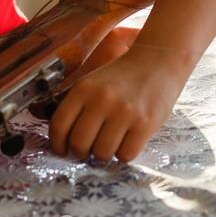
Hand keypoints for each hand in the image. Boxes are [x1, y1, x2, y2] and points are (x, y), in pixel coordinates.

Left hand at [47, 39, 192, 162]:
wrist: (158, 61)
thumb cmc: (123, 77)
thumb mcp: (93, 83)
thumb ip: (77, 106)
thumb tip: (61, 139)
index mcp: (84, 89)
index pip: (59, 126)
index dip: (57, 145)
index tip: (62, 150)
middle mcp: (102, 100)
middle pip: (79, 144)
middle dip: (81, 153)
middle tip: (88, 150)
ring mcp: (124, 112)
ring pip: (102, 153)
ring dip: (105, 154)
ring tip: (111, 142)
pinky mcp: (145, 124)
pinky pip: (125, 155)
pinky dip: (124, 154)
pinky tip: (127, 141)